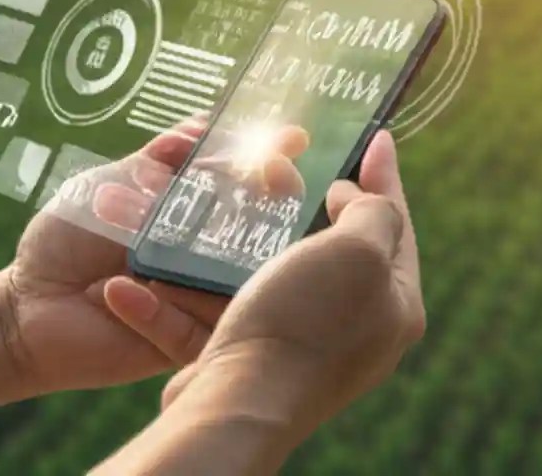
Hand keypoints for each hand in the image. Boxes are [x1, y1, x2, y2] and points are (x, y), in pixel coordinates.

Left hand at [0, 120, 308, 394]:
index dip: (278, 162)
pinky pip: (199, 327)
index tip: (292, 140)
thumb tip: (207, 125)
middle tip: (266, 185)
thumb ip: (160, 159)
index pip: (258, 185)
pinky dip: (157, 308)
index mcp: (203, 212)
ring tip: (149, 253)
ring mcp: (207, 298)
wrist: (28, 303)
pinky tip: (115, 290)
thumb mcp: (113, 184)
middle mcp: (214, 253)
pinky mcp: (190, 341)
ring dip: (204, 258)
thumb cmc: (70, 239)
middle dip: (271, 205)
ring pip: (243, 281)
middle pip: (269, 230)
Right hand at [154, 131, 423, 429]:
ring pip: (270, 276)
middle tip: (296, 161)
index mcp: (396, 304)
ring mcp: (303, 348)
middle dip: (313, 202)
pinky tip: (145, 275)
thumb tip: (354, 198)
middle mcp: (357, 330)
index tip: (376, 135)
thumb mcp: (360, 250)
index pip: (396, 224)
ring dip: (240, 239)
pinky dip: (180, 293)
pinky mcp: (251, 362)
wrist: (239, 408)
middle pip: (338, 249)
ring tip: (225, 197)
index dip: (385, 174)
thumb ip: (374, 213)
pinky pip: (214, 313)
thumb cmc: (304, 324)